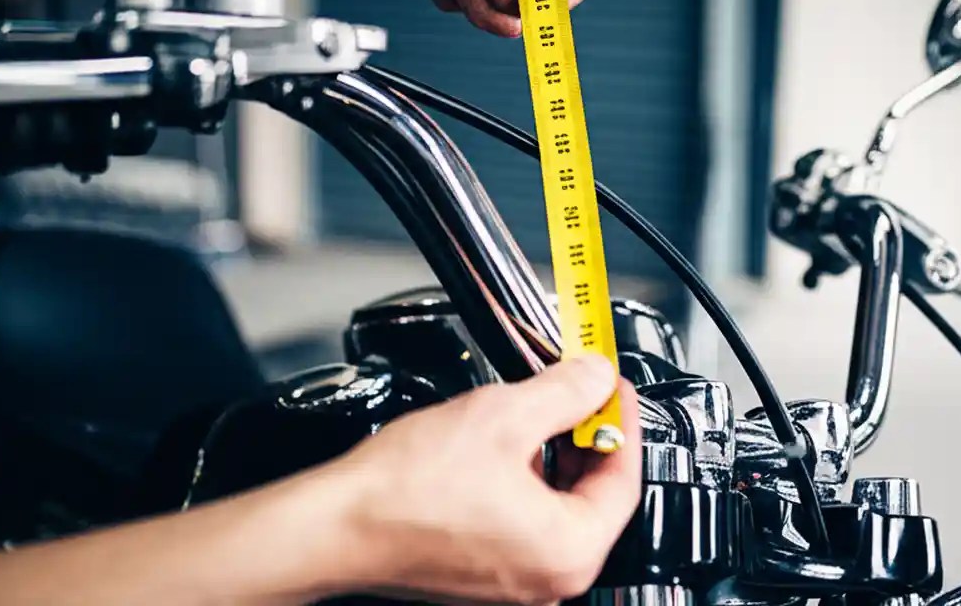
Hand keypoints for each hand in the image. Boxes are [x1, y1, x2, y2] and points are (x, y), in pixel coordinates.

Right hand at [312, 355, 641, 603]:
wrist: (336, 524)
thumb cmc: (406, 490)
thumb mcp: (505, 416)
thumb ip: (567, 391)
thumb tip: (596, 377)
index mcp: (568, 551)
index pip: (624, 478)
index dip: (620, 420)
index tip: (613, 385)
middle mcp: (549, 580)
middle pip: (594, 495)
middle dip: (588, 435)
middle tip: (582, 390)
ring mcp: (516, 583)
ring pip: (557, 507)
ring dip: (556, 455)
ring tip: (540, 409)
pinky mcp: (483, 575)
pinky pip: (525, 523)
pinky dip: (526, 481)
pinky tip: (507, 447)